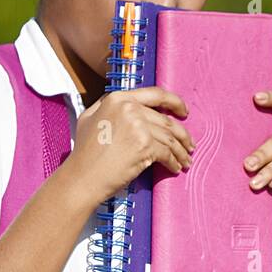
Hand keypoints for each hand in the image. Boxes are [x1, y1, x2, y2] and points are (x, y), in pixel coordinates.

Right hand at [68, 86, 194, 204]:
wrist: (82, 177)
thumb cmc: (84, 153)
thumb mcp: (91, 117)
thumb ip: (109, 106)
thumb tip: (128, 106)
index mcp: (118, 98)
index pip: (156, 94)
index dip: (175, 102)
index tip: (184, 113)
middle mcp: (130, 108)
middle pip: (166, 120)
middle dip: (182, 135)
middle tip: (189, 146)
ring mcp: (138, 126)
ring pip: (170, 137)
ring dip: (181, 151)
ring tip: (185, 160)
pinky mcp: (145, 146)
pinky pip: (166, 153)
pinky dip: (173, 162)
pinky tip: (175, 168)